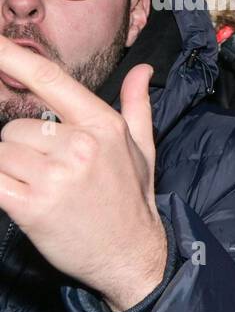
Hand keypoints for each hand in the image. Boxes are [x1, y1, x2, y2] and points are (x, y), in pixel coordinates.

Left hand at [0, 38, 165, 311]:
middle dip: (21, 149)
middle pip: (14, 127)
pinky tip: (17, 195)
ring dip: (10, 172)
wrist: (132, 255)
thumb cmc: (130, 200)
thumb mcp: (142, 149)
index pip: (50, 80)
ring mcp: (55, 177)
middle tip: (50, 175)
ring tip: (40, 190)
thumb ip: (136, 106)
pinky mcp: (31, 206)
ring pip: (1, 153)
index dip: (13, 56)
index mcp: (103, 125)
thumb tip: (143, 70)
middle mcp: (79, 146)